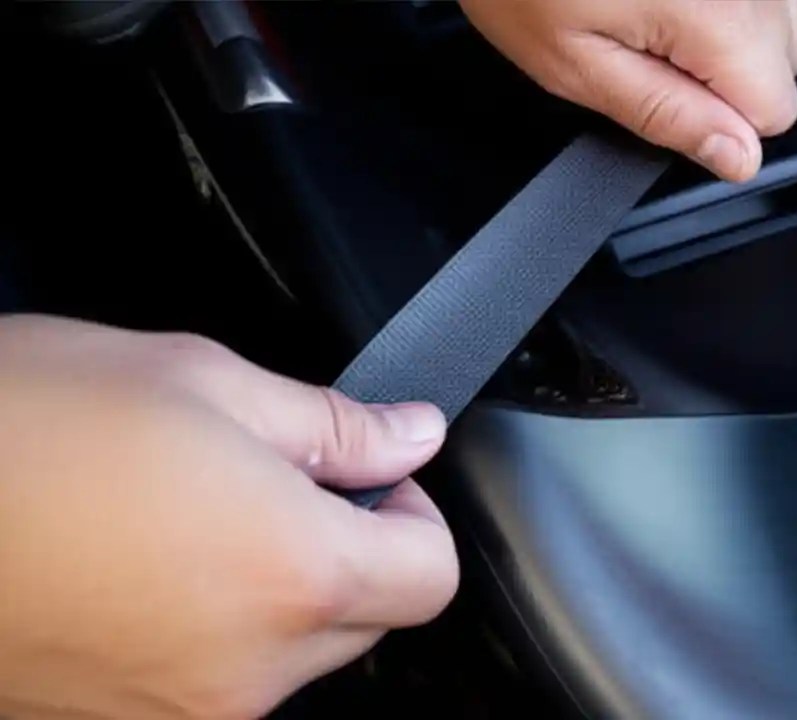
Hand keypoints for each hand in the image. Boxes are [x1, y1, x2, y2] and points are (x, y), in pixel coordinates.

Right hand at [0, 315, 457, 718]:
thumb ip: (334, 424)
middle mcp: (248, 669)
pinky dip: (207, 630)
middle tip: (268, 481)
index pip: (430, 575)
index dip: (413, 514)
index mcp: (291, 574)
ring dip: (270, 589)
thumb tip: (409, 435)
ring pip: (290, 655)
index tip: (369, 477)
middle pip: (367, 618)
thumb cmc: (19, 429)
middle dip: (344, 548)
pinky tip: (140, 566)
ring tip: (182, 517)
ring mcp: (181, 715)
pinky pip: (214, 682)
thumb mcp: (199, 381)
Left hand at [459, 0, 796, 182]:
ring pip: (778, 19)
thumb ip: (667, 116)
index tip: (662, 91)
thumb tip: (737, 158)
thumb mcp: (578, 66)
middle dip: (727, 73)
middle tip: (645, 46)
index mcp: (718, 15)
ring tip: (646, 6)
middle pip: (787, 62)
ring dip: (725, 30)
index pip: (775, 112)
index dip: (718, 121)